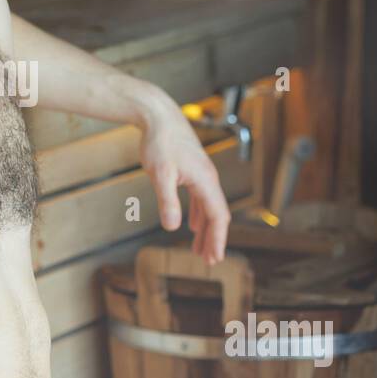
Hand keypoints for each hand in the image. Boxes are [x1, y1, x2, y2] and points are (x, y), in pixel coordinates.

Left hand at [140, 110, 230, 263]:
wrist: (158, 115)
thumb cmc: (159, 141)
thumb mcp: (160, 174)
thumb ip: (167, 201)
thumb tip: (172, 228)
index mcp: (205, 181)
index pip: (218, 217)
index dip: (218, 239)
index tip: (215, 258)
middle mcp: (208, 178)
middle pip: (216, 215)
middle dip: (214, 239)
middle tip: (210, 262)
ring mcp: (201, 174)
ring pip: (208, 208)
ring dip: (206, 230)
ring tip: (200, 250)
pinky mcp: (192, 170)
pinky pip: (200, 199)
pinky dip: (198, 215)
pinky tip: (193, 225)